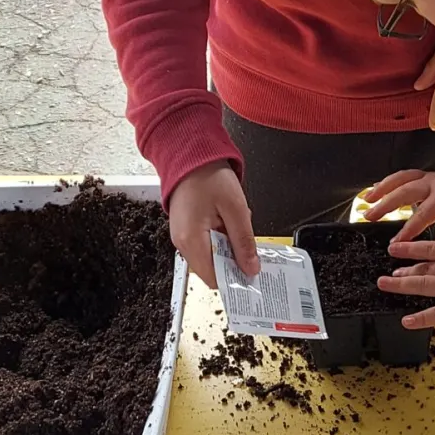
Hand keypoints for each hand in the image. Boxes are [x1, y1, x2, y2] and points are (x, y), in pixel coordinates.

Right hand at [166, 162, 258, 290]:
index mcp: (192, 240)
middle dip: (233, 262)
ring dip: (228, 250)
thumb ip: (244, 242)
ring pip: (210, 258)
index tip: (252, 273)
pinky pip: (206, 245)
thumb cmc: (208, 176)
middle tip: (250, 246)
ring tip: (237, 227)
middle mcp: (182, 243)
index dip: (234, 279)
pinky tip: (228, 223)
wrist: (190, 155)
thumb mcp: (235, 209)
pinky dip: (221, 240)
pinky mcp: (185, 230)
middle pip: (212, 270)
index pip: (214, 278)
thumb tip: (251, 268)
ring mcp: (182, 237)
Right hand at [362, 158, 434, 245]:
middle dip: (385, 204)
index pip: (423, 213)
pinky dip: (392, 181)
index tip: (397, 242)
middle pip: (404, 192)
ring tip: (366, 199)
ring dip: (383, 188)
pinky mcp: (433, 176)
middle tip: (369, 216)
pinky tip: (382, 188)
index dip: (409, 228)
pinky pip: (407, 176)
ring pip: (402, 180)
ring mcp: (433, 177)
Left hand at [377, 201, 434, 328]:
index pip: (431, 248)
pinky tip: (406, 321)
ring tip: (386, 286)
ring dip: (402, 286)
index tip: (395, 248)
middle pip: (423, 268)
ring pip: (423, 287)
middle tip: (389, 272)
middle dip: (404, 270)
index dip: (411, 248)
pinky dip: (420, 319)